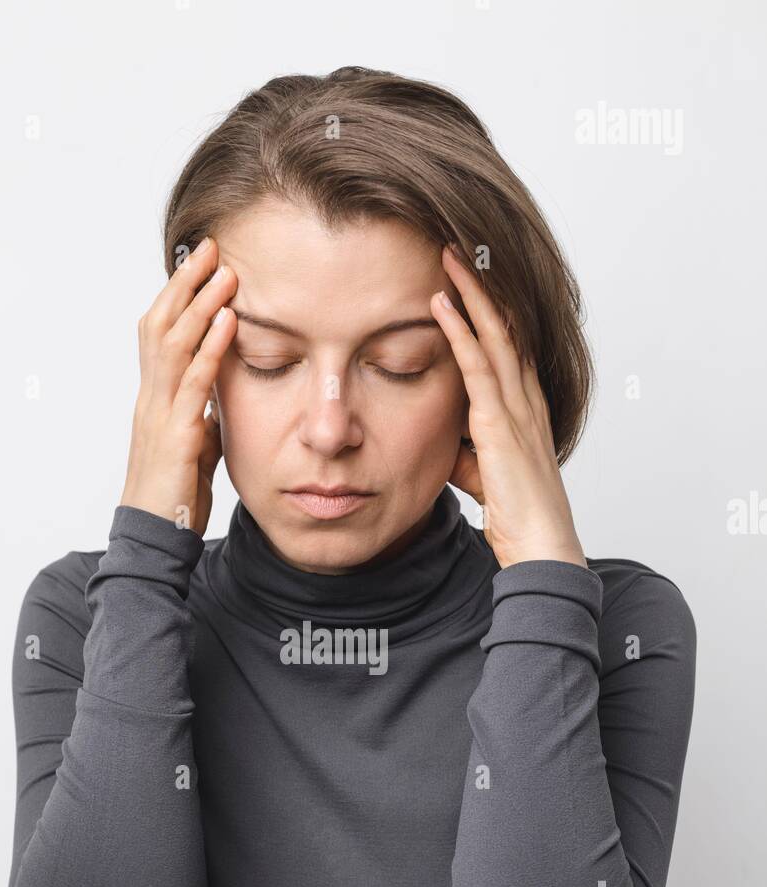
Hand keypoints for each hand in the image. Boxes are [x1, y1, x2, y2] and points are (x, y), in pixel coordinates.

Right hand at [120, 236, 237, 536]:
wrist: (154, 536)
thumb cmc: (174, 495)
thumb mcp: (194, 445)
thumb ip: (202, 416)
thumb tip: (218, 395)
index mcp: (154, 398)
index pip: (158, 333)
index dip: (176, 296)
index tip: (199, 264)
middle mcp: (151, 398)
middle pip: (160, 324)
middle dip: (185, 284)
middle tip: (209, 247)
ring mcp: (160, 414)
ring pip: (174, 344)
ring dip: (200, 304)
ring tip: (225, 272)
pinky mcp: (177, 436)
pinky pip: (194, 383)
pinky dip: (212, 347)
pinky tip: (230, 321)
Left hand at [431, 244, 585, 569]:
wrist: (540, 544)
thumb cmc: (516, 513)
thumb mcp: (479, 472)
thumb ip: (462, 449)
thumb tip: (440, 440)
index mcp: (525, 407)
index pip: (508, 345)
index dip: (490, 310)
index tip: (468, 279)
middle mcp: (526, 398)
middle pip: (504, 327)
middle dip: (482, 286)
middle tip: (458, 247)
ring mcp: (516, 407)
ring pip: (494, 334)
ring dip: (470, 293)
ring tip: (448, 256)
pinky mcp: (500, 423)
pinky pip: (477, 364)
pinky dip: (458, 329)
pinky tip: (439, 303)